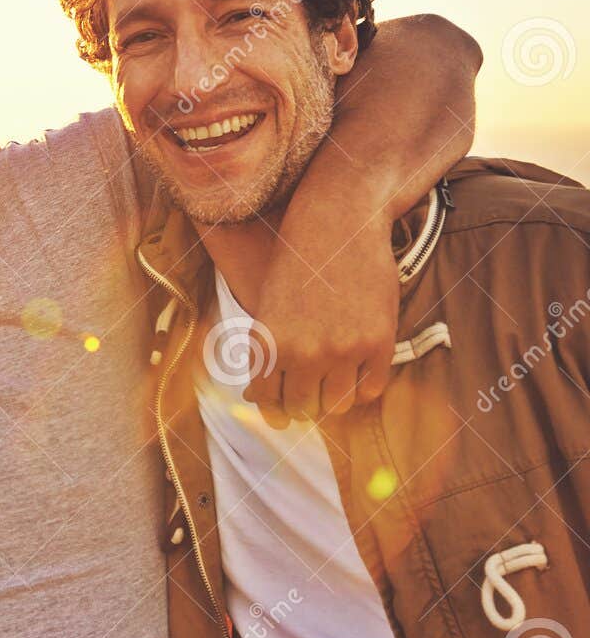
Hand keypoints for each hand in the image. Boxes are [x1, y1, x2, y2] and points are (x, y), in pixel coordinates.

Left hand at [246, 210, 397, 422]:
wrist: (335, 225)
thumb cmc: (296, 264)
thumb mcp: (267, 309)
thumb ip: (265, 354)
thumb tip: (260, 399)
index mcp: (268, 344)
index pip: (268, 401)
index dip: (274, 410)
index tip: (281, 412)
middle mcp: (303, 353)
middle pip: (303, 409)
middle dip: (304, 406)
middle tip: (309, 398)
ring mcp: (343, 350)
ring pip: (337, 405)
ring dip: (333, 399)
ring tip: (333, 383)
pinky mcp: (378, 343)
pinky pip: (370, 390)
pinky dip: (362, 387)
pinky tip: (356, 373)